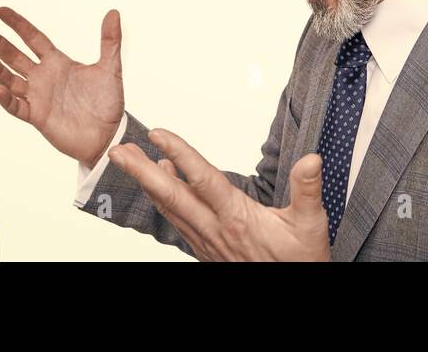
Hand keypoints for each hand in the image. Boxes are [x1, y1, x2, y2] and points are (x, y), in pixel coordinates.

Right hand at [0, 7, 124, 167]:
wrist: (109, 134)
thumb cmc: (108, 102)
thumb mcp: (110, 68)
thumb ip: (110, 41)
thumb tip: (113, 12)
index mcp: (58, 63)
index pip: (33, 38)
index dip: (17, 25)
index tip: (1, 11)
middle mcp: (43, 77)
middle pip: (14, 56)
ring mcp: (38, 97)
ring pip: (10, 80)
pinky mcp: (37, 116)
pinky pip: (17, 107)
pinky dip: (7, 99)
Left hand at [109, 129, 331, 261]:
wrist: (295, 292)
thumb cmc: (300, 262)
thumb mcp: (311, 225)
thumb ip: (307, 190)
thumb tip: (310, 160)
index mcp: (238, 218)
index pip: (203, 180)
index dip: (180, 154)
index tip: (158, 134)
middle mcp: (216, 229)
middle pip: (171, 195)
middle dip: (141, 171)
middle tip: (117, 151)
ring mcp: (208, 241)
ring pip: (170, 209)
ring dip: (147, 184)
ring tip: (131, 161)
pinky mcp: (207, 250)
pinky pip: (178, 222)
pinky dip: (165, 202)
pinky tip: (163, 188)